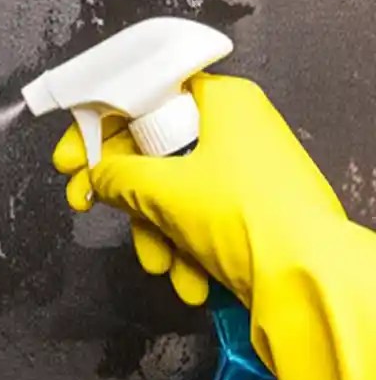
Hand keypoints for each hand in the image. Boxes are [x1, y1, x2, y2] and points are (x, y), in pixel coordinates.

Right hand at [51, 73, 343, 306]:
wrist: (309, 277)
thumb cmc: (246, 216)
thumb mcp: (164, 190)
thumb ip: (117, 176)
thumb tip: (98, 176)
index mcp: (222, 102)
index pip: (141, 99)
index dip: (97, 131)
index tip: (70, 162)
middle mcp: (235, 127)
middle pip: (152, 150)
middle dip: (126, 195)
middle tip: (86, 205)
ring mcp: (243, 169)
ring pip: (171, 192)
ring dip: (154, 232)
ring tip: (159, 264)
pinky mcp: (248, 208)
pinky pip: (196, 218)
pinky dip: (184, 248)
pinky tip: (188, 281)